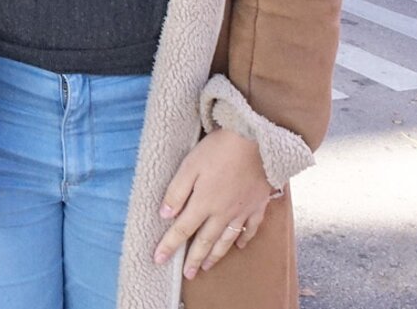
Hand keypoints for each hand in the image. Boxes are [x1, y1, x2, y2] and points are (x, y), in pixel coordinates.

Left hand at [154, 128, 273, 278]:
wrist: (256, 140)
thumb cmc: (219, 149)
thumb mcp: (190, 165)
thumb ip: (176, 191)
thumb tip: (164, 215)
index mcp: (203, 203)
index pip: (181, 229)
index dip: (169, 245)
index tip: (159, 259)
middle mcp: (222, 212)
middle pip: (205, 240)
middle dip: (194, 259)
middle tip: (188, 274)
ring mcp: (242, 210)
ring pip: (226, 239)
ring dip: (216, 255)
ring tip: (208, 266)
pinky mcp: (257, 204)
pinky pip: (251, 228)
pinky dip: (244, 239)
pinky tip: (240, 245)